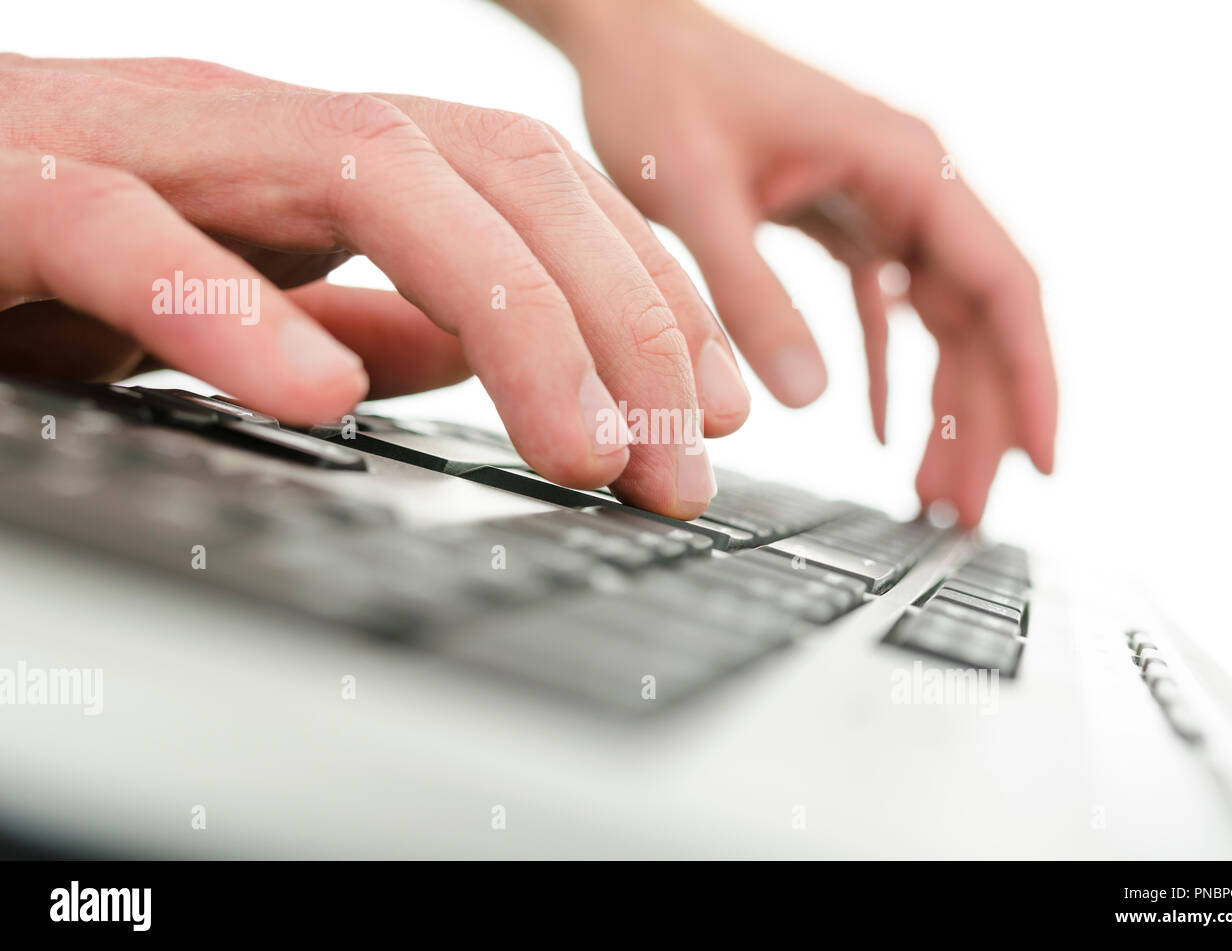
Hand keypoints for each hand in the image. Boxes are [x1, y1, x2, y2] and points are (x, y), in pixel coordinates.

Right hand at [0, 54, 752, 517]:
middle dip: (620, 319)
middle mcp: (267, 129)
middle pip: (500, 174)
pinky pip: (127, 231)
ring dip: (507, 315)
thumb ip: (367, 313)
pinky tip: (326, 396)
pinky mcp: (11, 188)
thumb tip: (481, 358)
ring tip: (578, 448)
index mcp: (331, 160)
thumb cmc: (54, 253)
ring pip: (370, 174)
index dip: (646, 296)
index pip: (539, 195)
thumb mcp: (259, 297)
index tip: (717, 411)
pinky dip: (232, 309)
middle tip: (679, 461)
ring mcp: (149, 142)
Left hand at [516, 0, 1057, 525]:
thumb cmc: (660, 91)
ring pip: (941, 319)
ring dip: (941, 404)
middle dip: (981, 419)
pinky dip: (888, 369)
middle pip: (979, 317)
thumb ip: (749, 294)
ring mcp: (881, 202)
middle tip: (963, 516)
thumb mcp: (698, 197)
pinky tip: (878, 428)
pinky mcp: (844, 219)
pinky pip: (887, 307)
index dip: (1030, 378)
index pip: (1002, 284)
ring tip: (930, 492)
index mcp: (904, 167)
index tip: (1039, 463)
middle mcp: (910, 184)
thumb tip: (808, 400)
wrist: (629, 35)